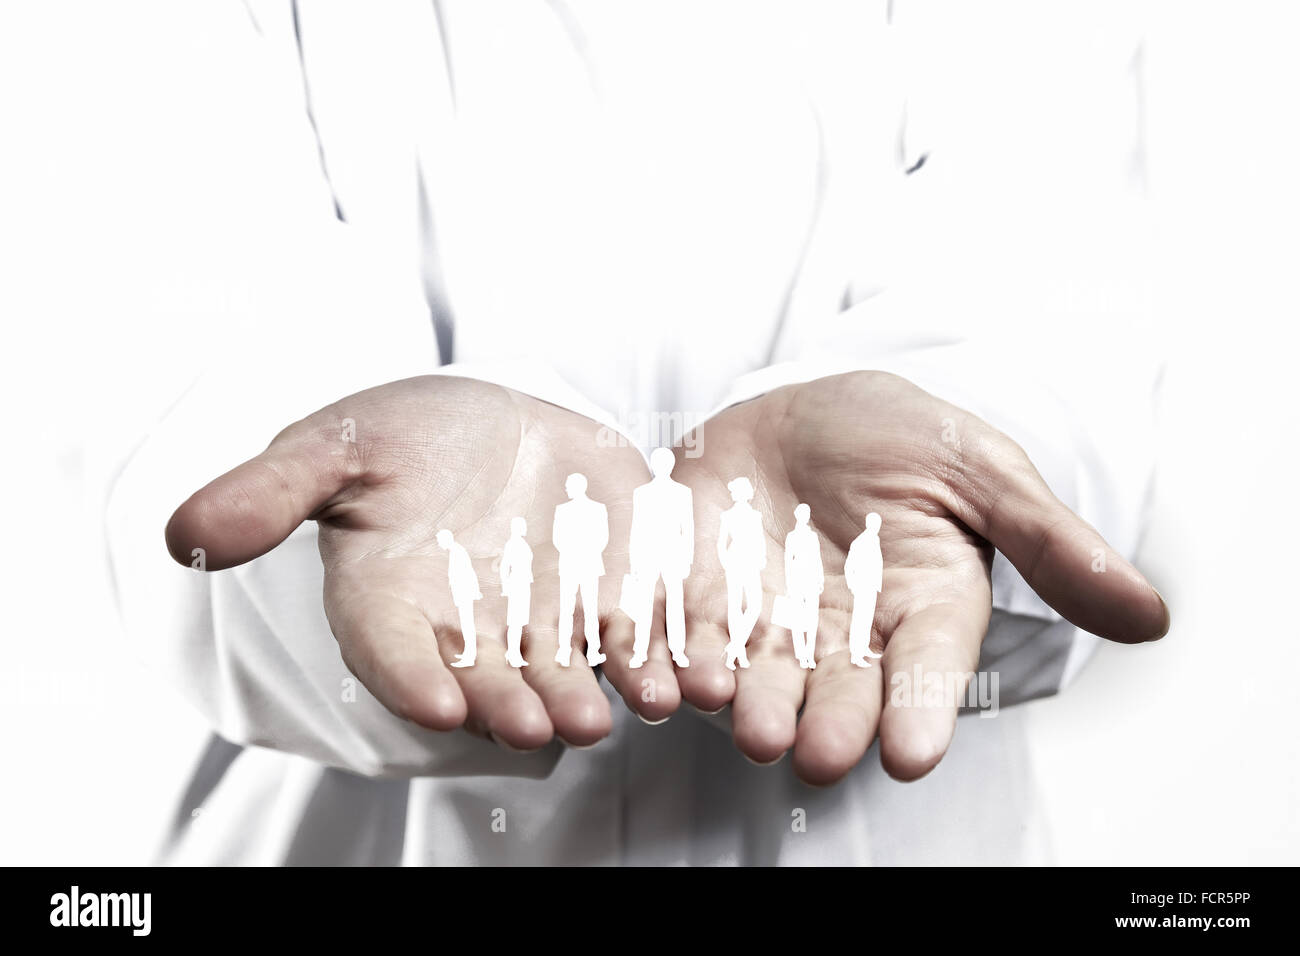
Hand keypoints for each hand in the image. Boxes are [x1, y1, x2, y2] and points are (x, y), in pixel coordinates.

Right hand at [164, 375, 681, 750]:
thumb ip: (271, 493)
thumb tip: (184, 534)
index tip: (437, 701)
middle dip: (521, 701)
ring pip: (574, 666)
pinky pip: (639, 626)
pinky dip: (665, 646)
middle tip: (551, 723)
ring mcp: (544, 617)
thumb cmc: (399, 436)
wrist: (489, 423)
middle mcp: (468, 628)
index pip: (391, 652)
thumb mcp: (333, 446)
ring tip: (636, 704)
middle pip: (492, 678)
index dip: (411, 675)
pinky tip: (691, 664)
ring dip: (606, 689)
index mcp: (391, 600)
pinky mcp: (611, 592)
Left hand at [671, 371, 1168, 784]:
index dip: (923, 710)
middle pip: (838, 688)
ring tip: (742, 720)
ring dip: (747, 701)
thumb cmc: (901, 433)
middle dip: (828, 723)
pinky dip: (678, 650)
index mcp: (923, 605)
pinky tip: (670, 670)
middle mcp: (846, 630)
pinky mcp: (703, 594)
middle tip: (816, 754)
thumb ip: (1049, 543)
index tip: (914, 753)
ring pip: (759, 672)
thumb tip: (1150, 616)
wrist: (803, 402)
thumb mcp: (979, 470)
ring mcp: (770, 617)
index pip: (929, 668)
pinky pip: (688, 628)